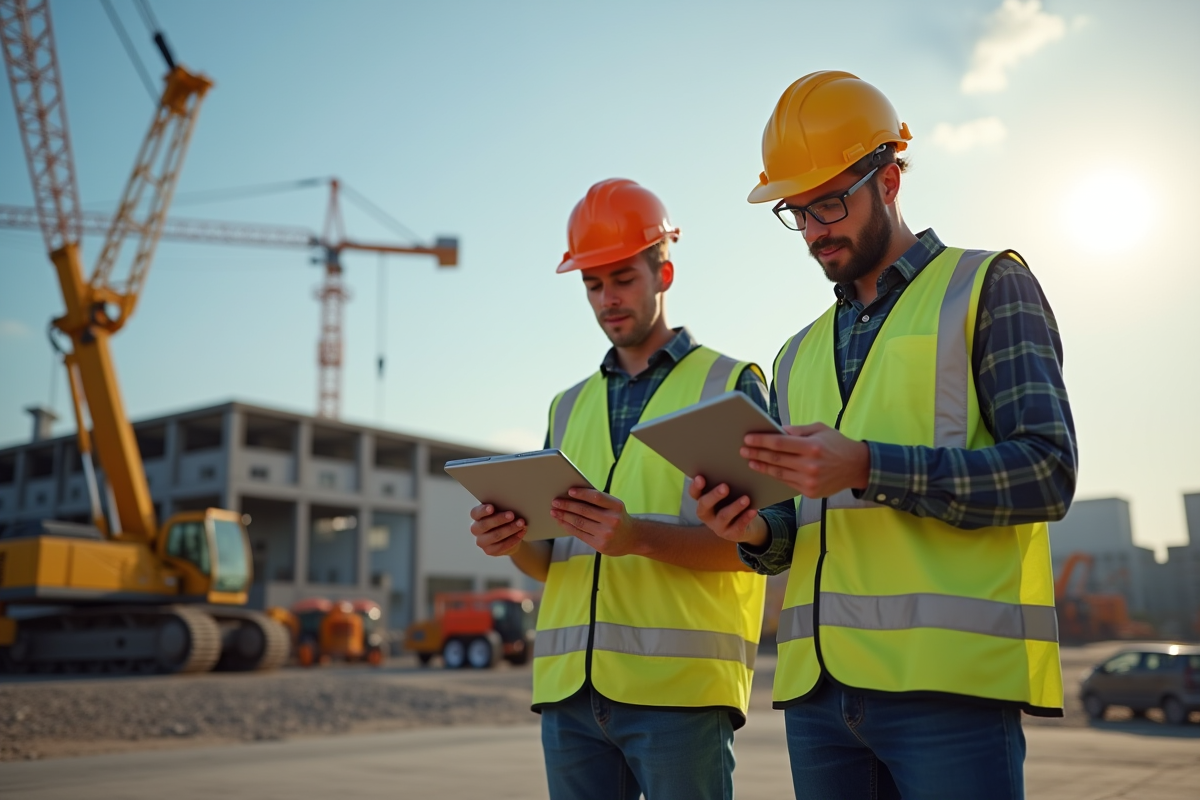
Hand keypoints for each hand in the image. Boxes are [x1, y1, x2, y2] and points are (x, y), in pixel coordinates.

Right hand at [469, 503, 526, 556]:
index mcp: (477, 516)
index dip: (483, 511)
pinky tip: (521, 533)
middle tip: (512, 515)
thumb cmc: (505, 519)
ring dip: (509, 529)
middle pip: (485, 524)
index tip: (492, 508)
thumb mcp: (502, 511)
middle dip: (499, 519)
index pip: (475, 513)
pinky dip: (513, 539)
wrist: (510, 536)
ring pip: (495, 536)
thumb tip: (512, 503)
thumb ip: (502, 507)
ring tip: (521, 524)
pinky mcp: (489, 551)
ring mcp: (481, 542)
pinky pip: (501, 546)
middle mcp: (476, 529)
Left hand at [550, 488, 638, 556]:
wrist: (632, 538)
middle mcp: (612, 520)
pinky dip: (568, 527)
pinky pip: (579, 534)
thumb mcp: (614, 507)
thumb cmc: (618, 517)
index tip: (569, 491)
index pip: (597, 497)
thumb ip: (598, 501)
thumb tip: (572, 495)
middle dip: (567, 505)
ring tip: (554, 512)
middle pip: (584, 511)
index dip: (582, 493)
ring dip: (564, 516)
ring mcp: (606, 534)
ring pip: (579, 523)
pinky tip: (561, 522)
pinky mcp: (600, 545)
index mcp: (617, 506)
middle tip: (555, 502)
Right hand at [688, 475, 767, 546]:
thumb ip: (722, 483)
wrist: (742, 526)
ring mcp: (717, 526)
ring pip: (723, 516)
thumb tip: (730, 465)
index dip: (695, 486)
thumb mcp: (726, 494)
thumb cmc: (731, 502)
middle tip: (725, 487)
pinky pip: (737, 526)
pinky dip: (745, 518)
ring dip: (734, 507)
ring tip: (745, 498)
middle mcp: (706, 514)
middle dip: (714, 495)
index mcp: (702, 501)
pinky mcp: (730, 534)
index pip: (694, 493)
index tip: (700, 477)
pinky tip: (753, 510)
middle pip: (705, 505)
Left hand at [741, 422, 868, 498]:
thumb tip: (776, 430)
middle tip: (742, 450)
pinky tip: (766, 470)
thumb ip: (798, 430)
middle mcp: (810, 465)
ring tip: (750, 460)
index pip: (779, 443)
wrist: (857, 467)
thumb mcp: (820, 429)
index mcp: (812, 446)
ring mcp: (810, 481)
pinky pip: (787, 482)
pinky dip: (775, 476)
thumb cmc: (836, 444)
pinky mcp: (810, 492)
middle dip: (756, 453)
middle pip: (776, 459)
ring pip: (779, 473)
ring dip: (762, 466)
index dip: (761, 441)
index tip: (747, 438)